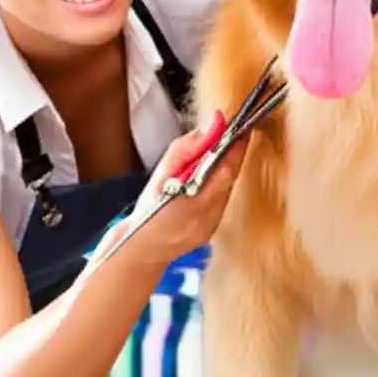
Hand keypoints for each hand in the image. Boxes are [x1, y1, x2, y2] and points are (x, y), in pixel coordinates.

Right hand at [119, 112, 248, 265]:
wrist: (139, 249)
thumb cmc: (145, 211)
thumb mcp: (160, 174)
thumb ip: (186, 150)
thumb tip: (211, 127)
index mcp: (193, 201)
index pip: (226, 169)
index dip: (236, 147)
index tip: (239, 129)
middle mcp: (208, 217)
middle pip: (230, 179)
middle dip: (231, 156)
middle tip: (231, 136)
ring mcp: (212, 226)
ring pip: (227, 189)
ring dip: (224, 171)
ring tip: (216, 156)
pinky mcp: (212, 230)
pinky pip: (220, 201)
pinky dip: (216, 187)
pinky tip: (206, 180)